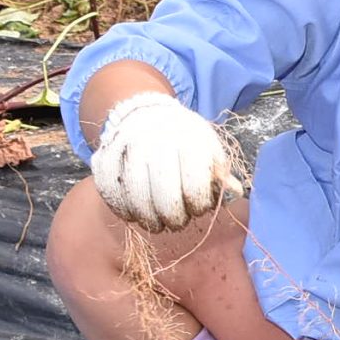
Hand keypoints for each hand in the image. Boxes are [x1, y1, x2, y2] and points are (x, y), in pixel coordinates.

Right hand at [92, 92, 242, 230]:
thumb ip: (220, 171)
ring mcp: (126, 147)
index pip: (194, 182)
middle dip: (173, 216)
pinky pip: (108, 190)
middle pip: (163, 192)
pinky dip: (121, 208)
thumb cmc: (184, 139)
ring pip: (135, 193)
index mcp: (187, 137)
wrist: (144, 114)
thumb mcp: (208, 147)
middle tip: (177, 223)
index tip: (199, 208)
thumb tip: (236, 193)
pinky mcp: (104, 156)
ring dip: (147, 217)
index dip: (198, 203)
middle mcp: (155, 140)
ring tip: (157, 224)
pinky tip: (133, 215)